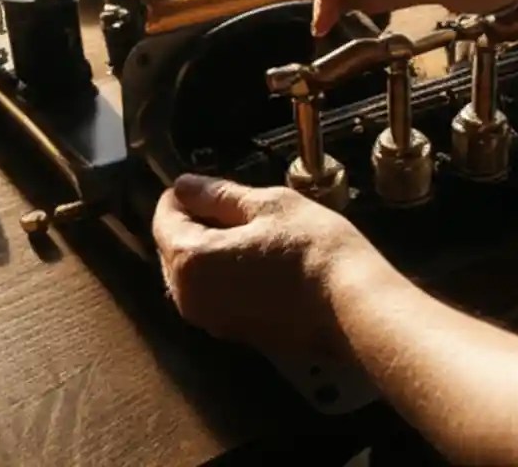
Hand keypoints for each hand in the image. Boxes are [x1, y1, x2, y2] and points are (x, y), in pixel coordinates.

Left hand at [153, 174, 386, 357]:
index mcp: (190, 261)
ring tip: (252, 231)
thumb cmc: (315, 251)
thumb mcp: (269, 205)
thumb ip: (219, 195)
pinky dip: (227, 275)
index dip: (183, 195)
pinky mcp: (236, 334)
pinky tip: (262, 260)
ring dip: (212, 250)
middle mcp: (190, 298)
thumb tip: (186, 187)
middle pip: (173, 250)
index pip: (164, 218)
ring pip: (195, 275)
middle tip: (234, 205)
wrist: (353, 308)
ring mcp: (212, 321)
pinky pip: (216, 296)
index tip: (207, 183)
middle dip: (195, 223)